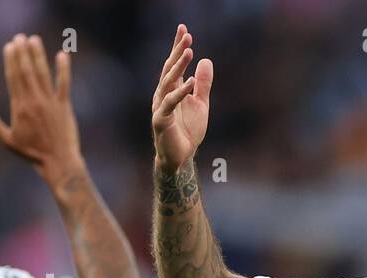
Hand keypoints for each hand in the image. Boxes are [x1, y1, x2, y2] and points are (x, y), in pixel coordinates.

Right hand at [0, 34, 82, 187]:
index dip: (11, 61)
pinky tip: (63, 55)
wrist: (59, 162)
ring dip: (38, 55)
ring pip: (43, 74)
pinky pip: (64, 84)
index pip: (14, 78)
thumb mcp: (8, 141)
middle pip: (27, 71)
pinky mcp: (65, 107)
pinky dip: (63, 70)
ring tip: (34, 40)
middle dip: (23, 53)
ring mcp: (50, 103)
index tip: (10, 46)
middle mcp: (34, 101)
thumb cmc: (33, 154)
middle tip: (20, 37)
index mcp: (20, 107)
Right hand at [152, 24, 212, 172]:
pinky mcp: (161, 120)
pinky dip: (180, 92)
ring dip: (178, 66)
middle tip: (186, 34)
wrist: (181, 157)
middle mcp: (163, 94)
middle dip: (177, 51)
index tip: (184, 29)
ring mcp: (160, 106)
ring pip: (167, 81)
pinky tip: (189, 82)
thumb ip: (202, 84)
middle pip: (169, 68)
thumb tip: (206, 60)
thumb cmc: (188, 130)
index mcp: (171, 89)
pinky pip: (169, 103)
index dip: (178, 47)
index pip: (174, 64)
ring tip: (189, 51)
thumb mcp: (200, 104)